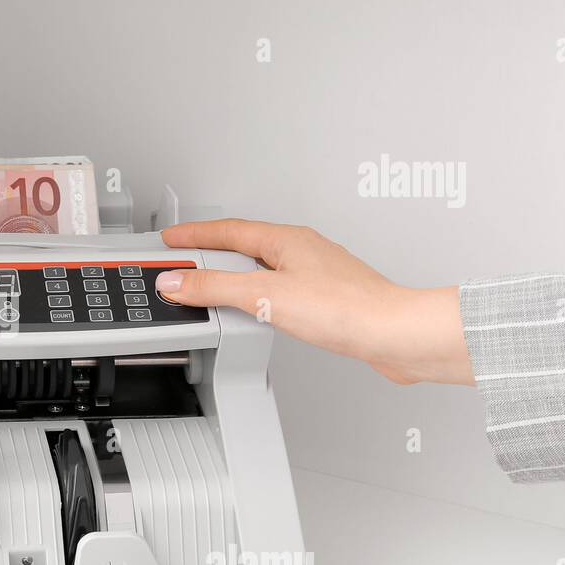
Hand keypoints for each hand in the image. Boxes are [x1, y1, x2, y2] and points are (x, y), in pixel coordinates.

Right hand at [156, 219, 473, 385]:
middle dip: (210, 253)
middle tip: (183, 263)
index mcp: (287, 240)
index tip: (172, 238)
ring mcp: (315, 275)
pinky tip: (254, 313)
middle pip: (244, 246)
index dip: (195, 235)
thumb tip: (175, 281)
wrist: (393, 335)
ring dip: (232, 276)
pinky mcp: (324, 300)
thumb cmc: (346, 308)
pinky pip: (277, 290)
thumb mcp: (264, 296)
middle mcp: (302, 251)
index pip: (228, 230)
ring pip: (261, 269)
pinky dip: (254, 296)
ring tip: (210, 290)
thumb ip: (214, 288)